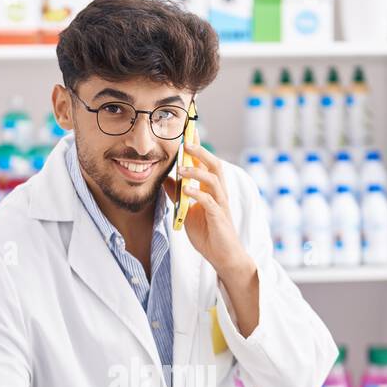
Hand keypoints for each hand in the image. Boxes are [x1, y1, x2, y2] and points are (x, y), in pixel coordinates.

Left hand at [164, 142, 255, 284]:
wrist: (222, 256)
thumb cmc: (207, 233)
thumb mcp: (186, 211)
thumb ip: (177, 194)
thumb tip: (164, 178)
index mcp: (210, 189)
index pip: (205, 163)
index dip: (198, 146)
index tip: (189, 130)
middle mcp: (218, 193)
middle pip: (214, 164)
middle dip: (201, 151)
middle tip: (187, 141)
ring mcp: (220, 204)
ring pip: (213, 179)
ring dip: (197, 172)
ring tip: (181, 168)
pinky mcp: (219, 217)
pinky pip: (209, 201)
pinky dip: (197, 194)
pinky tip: (185, 190)